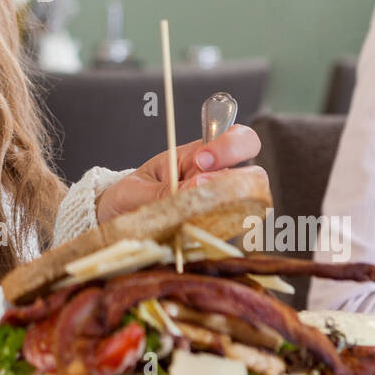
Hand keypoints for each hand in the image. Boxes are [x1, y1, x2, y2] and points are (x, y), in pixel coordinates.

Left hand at [94, 125, 265, 224]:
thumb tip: (196, 191)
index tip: (202, 159)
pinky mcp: (218, 234)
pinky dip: (218, 235)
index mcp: (200, 156)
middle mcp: (220, 181)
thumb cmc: (130, 197)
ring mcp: (223, 209)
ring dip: (226, 209)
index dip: (230, 146)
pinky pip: (231, 236)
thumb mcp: (138, 190)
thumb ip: (164, 192)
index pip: (237, 138)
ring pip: (250, 207)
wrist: (118, 222)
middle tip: (201, 185)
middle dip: (237, 179)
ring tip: (192, 213)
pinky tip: (193, 235)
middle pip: (256, 175)